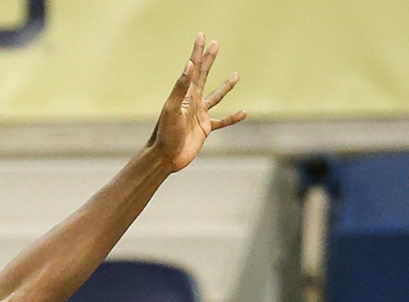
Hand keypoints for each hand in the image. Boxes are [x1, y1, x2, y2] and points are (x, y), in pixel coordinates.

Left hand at [147, 34, 246, 171]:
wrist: (165, 157)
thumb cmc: (165, 133)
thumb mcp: (173, 108)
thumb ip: (181, 87)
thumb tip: (189, 64)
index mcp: (185, 94)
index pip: (194, 68)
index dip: (198, 51)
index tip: (202, 36)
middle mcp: (193, 102)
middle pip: (204, 75)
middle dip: (210, 59)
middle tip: (216, 44)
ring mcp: (200, 115)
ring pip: (216, 97)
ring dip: (225, 86)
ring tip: (236, 74)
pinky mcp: (205, 129)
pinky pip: (222, 121)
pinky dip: (233, 118)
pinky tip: (244, 113)